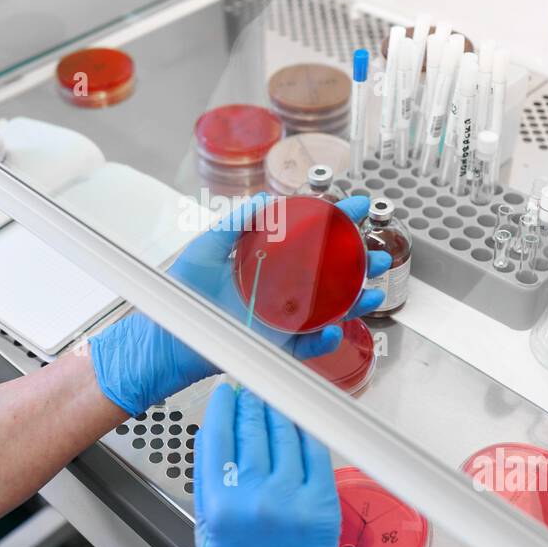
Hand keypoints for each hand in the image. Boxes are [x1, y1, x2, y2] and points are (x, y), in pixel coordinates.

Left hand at [91, 193, 389, 415]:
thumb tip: (267, 200)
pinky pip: (309, 346)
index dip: (337, 219)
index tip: (358, 203)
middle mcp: (283, 287)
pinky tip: (332, 329)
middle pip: (333, 273)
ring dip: (358, 300)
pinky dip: (324, 340)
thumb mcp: (207, 247)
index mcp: (271, 259)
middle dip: (362, 262)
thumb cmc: (183, 290)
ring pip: (332, 309)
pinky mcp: (278, 346)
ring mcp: (284, 317)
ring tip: (373, 289)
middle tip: (380, 251)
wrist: (167, 333)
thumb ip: (236, 222)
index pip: (312, 236)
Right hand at [194, 383, 338, 546]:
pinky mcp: (323, 504)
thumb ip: (209, 477)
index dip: (222, 407)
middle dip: (251, 404)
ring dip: (277, 412)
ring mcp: (293, 500)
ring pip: (285, 434)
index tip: (225, 395)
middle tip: (251, 393)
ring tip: (273, 404)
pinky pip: (315, 452)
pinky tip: (298, 425)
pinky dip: (305, 433)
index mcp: (219, 503)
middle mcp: (255, 497)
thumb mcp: (204, 525)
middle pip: (252, 428)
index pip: (217, 435)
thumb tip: (217, 430)